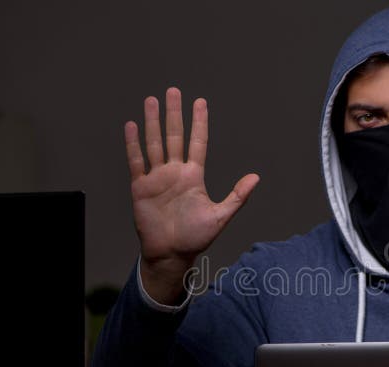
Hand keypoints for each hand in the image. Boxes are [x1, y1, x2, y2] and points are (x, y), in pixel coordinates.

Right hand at [125, 87, 258, 293]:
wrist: (170, 254)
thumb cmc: (195, 237)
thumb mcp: (220, 216)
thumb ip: (237, 196)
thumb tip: (256, 178)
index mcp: (193, 176)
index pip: (197, 142)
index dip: (199, 123)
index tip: (200, 102)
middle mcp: (175, 172)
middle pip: (173, 136)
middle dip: (174, 114)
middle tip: (174, 91)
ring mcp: (157, 178)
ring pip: (154, 144)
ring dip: (153, 123)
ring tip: (151, 100)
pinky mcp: (140, 187)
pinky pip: (136, 161)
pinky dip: (133, 144)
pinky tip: (132, 126)